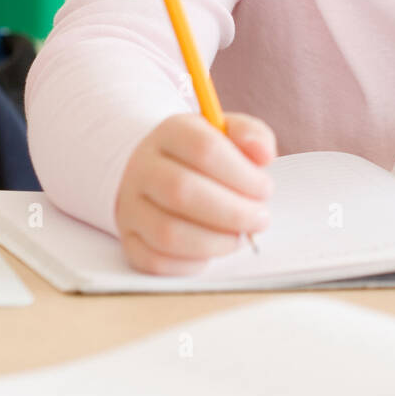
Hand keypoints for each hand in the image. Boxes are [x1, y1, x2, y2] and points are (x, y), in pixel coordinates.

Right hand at [115, 111, 274, 274]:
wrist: (157, 171)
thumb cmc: (203, 157)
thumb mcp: (228, 133)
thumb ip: (252, 135)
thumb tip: (263, 155)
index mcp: (170, 132)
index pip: (204, 148)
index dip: (241, 174)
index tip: (265, 189)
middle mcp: (142, 167)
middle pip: (182, 191)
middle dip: (232, 212)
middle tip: (259, 219)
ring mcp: (131, 205)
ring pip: (168, 232)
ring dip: (215, 241)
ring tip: (239, 236)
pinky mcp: (129, 240)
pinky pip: (156, 261)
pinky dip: (192, 263)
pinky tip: (213, 249)